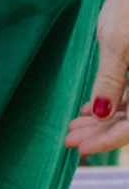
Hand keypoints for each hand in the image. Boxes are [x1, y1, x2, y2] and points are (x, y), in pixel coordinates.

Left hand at [64, 0, 128, 153]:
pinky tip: (90, 108)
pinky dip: (112, 103)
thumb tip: (101, 113)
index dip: (110, 139)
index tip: (82, 147)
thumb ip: (111, 79)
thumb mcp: (117, 41)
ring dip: (104, 120)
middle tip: (70, 139)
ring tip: (74, 126)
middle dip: (102, 131)